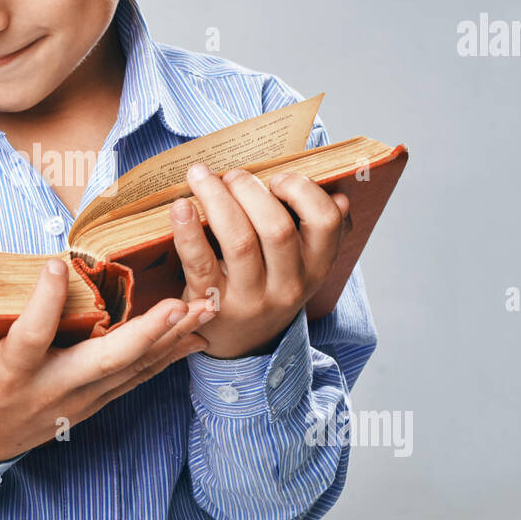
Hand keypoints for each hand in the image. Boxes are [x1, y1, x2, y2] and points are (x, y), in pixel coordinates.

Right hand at [0, 258, 214, 463]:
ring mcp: (82, 398)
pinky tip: (200, 332)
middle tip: (179, 304)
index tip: (53, 264)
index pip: (29, 338)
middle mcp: (54, 389)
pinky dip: (171, 355)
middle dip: (145, 334)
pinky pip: (141, 376)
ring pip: (134, 369)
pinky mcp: (97, 400)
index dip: (40, 304)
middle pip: (105, 361)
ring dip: (172, 340)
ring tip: (207, 307)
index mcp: (12, 376)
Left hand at [169, 164, 350, 358]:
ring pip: (239, 241)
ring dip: (218, 199)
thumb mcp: (299, 265)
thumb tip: (340, 197)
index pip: (325, 222)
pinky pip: (200, 262)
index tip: (276, 178)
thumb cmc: (267, 287)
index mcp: (315, 268)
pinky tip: (180, 207)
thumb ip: (316, 231)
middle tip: (232, 175)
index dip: (302, 190)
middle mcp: (287, 286)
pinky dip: (188, 230)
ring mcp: (250, 299)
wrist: (238, 344)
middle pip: (276, 228)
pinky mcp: (212, 305)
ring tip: (201, 176)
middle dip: (251, 190)